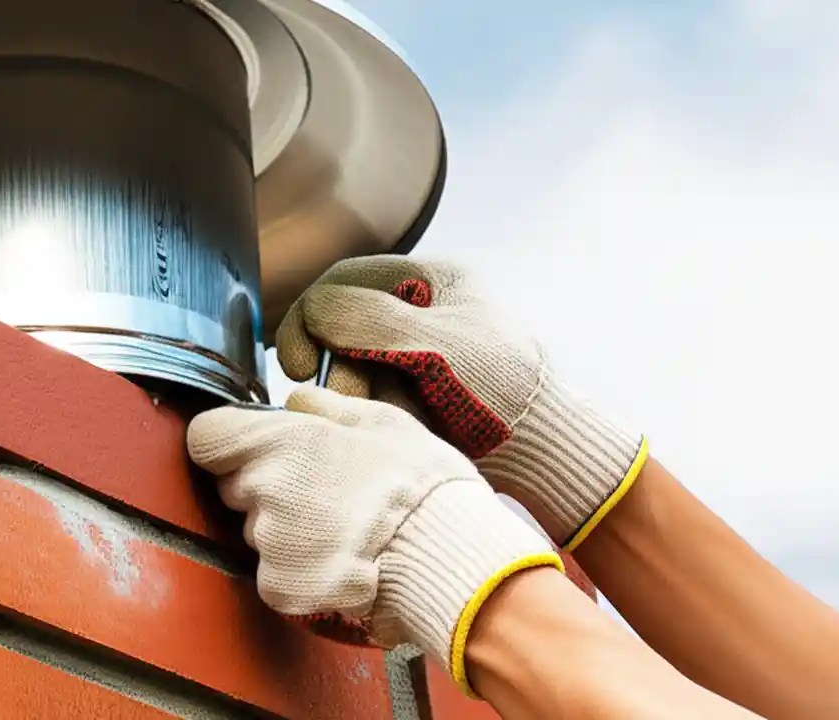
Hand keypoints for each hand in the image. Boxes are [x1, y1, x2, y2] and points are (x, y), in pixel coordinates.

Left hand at [187, 386, 561, 692]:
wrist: (445, 552)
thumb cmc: (419, 481)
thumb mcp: (382, 421)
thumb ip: (326, 407)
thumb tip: (296, 401)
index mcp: (280, 440)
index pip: (207, 437)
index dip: (228, 442)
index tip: (255, 448)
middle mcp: (263, 488)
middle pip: (236, 485)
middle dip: (267, 486)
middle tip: (322, 492)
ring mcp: (268, 541)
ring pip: (259, 530)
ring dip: (287, 529)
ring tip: (341, 529)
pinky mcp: (279, 585)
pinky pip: (274, 572)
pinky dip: (299, 571)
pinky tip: (339, 562)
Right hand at [276, 255, 647, 549]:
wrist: (543, 451)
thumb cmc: (504, 389)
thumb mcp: (437, 345)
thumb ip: (370, 320)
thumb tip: (314, 311)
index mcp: (432, 281)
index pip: (346, 281)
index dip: (310, 316)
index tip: (296, 360)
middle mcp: (419, 312)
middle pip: (343, 328)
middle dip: (337, 365)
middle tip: (341, 397)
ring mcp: (416, 354)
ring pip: (354, 367)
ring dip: (358, 393)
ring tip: (384, 415)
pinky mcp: (415, 393)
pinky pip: (372, 397)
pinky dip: (375, 412)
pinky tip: (398, 425)